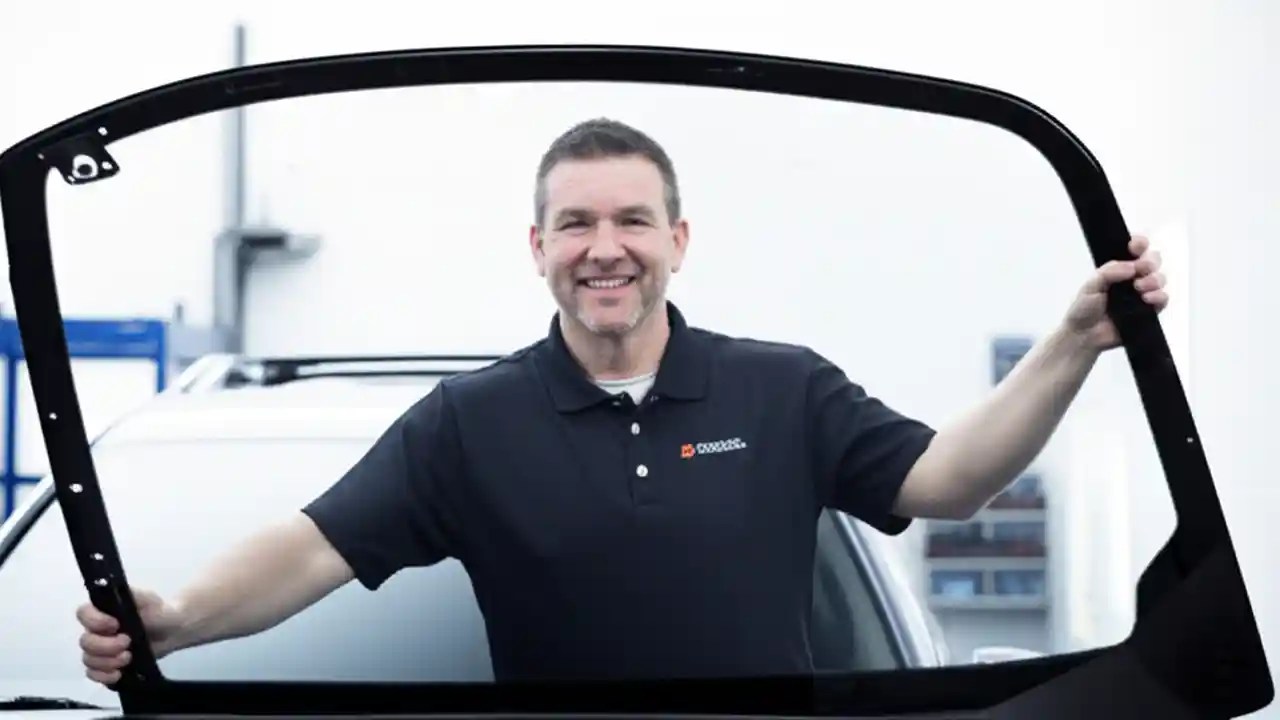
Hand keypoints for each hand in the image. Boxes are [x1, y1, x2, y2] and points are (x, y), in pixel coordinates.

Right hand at [76, 587, 182, 685]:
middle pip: (85, 642)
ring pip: (88, 660)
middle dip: (106, 646)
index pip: (83, 614)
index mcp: (102, 611)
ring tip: (128, 657)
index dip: (95, 622)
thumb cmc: (157, 611)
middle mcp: (96, 630)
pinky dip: (103, 676)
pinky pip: (94, 675)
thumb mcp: (146, 598)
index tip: (116, 625)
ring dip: (107, 662)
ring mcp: (100, 649)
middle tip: (128, 643)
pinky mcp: (107, 665)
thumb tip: (113, 596)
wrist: (172, 630)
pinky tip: (118, 674)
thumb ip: (130, 595)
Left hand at [1063, 234, 1167, 350]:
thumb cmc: (1084, 309)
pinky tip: (1147, 300)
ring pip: (1160, 278)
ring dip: (1154, 280)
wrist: (1084, 335)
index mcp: (1118, 268)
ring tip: (1139, 287)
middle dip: (1150, 261)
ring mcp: (1141, 294)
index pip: (1135, 249)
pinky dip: (1159, 297)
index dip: (1139, 243)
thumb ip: (1108, 272)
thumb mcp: (1090, 285)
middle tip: (1140, 269)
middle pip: (1153, 260)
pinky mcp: (1148, 310)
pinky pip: (1163, 299)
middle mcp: (1132, 278)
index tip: (1135, 246)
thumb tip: (1131, 266)